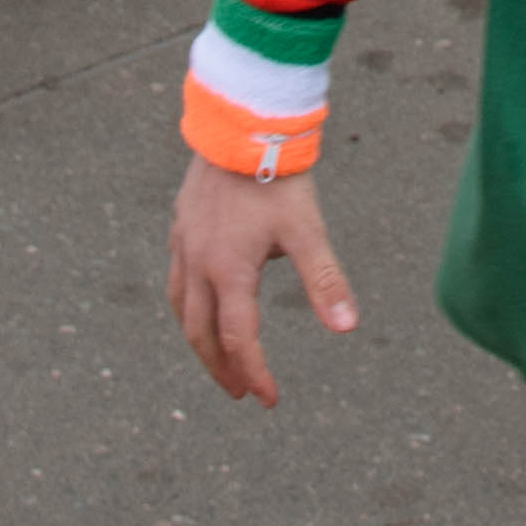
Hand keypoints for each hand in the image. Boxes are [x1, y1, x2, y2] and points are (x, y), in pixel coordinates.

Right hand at [169, 158, 356, 405]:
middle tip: (240, 392)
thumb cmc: (277, 177)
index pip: (238, 339)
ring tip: (219, 359)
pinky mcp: (181, 226)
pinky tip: (202, 304)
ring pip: (183, 308)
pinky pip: (177, 279)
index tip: (269, 399)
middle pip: (201, 334)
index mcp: (228, 270)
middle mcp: (198, 262)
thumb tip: (348, 327)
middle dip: (221, 368)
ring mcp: (184, 244)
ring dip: (200, 341)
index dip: (255, 373)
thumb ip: (325, 281)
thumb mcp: (307, 230)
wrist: (241, 126)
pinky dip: (188, 306)